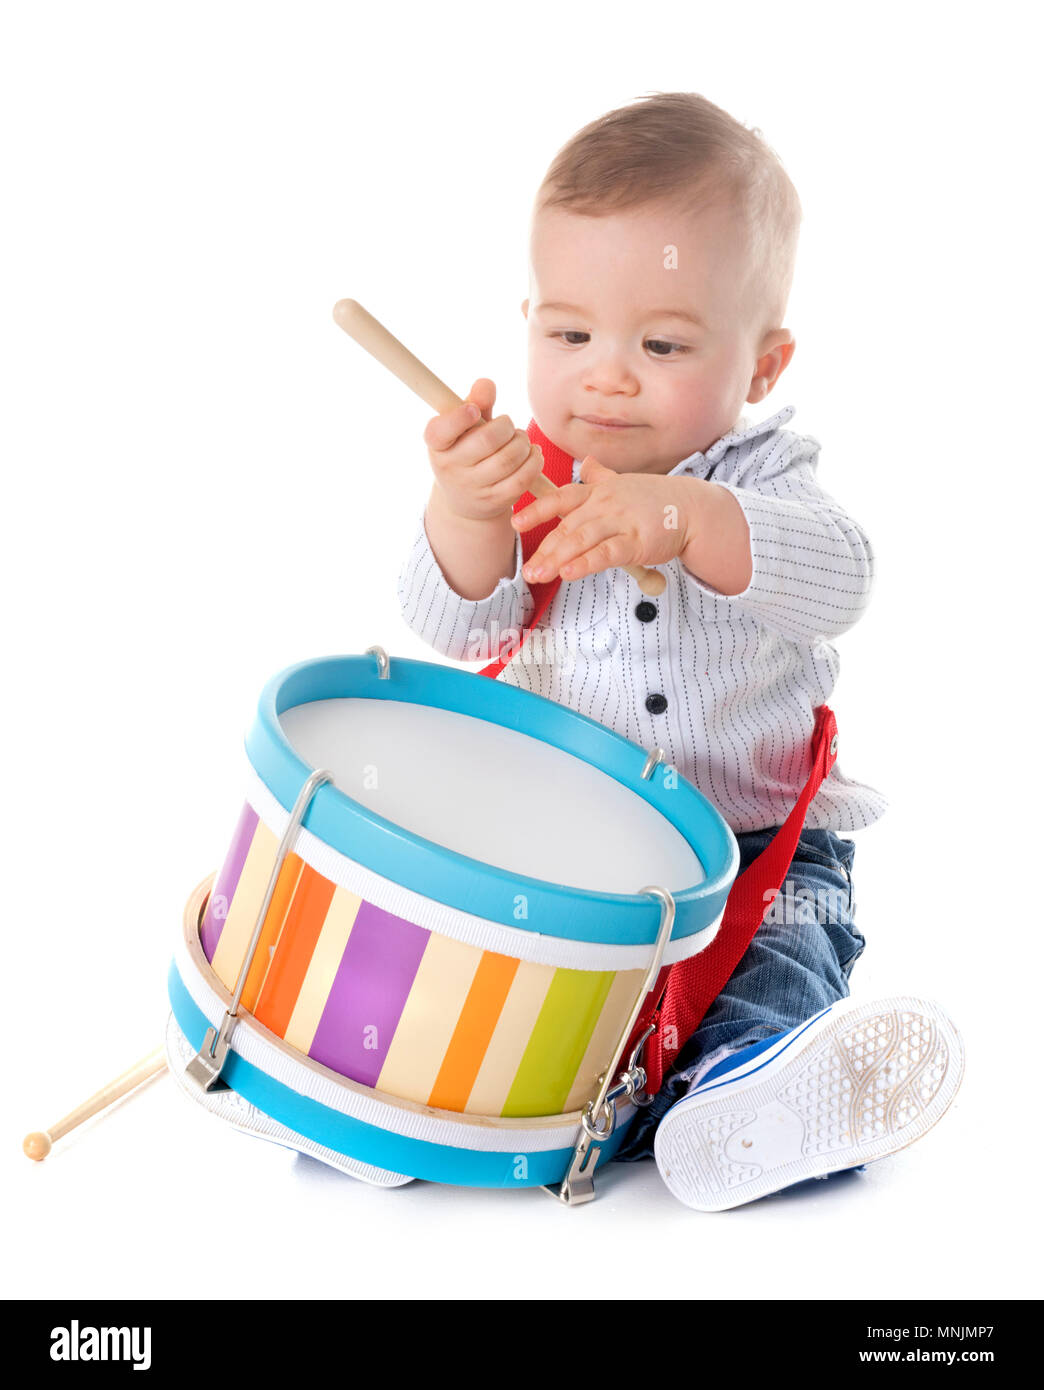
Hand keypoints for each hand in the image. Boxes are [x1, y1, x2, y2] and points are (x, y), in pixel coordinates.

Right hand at [423, 378, 545, 522]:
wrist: (465, 499)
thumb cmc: (467, 450)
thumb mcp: (465, 426)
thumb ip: (476, 402)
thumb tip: (486, 384)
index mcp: (437, 444)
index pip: (441, 430)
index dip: (458, 418)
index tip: (473, 410)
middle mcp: (449, 467)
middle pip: (486, 440)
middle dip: (506, 427)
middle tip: (509, 425)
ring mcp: (472, 488)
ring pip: (508, 459)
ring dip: (523, 443)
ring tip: (522, 440)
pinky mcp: (494, 501)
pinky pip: (521, 480)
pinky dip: (534, 462)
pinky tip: (533, 454)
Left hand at [511, 454, 699, 582]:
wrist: (692, 509)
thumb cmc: (657, 499)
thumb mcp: (625, 484)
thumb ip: (602, 478)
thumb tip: (588, 464)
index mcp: (599, 491)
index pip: (562, 498)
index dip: (537, 510)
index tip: (516, 523)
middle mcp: (606, 504)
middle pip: (567, 527)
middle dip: (545, 550)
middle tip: (528, 571)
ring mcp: (621, 522)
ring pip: (581, 540)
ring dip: (557, 560)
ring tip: (539, 575)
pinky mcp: (637, 542)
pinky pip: (606, 553)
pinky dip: (586, 563)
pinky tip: (569, 573)